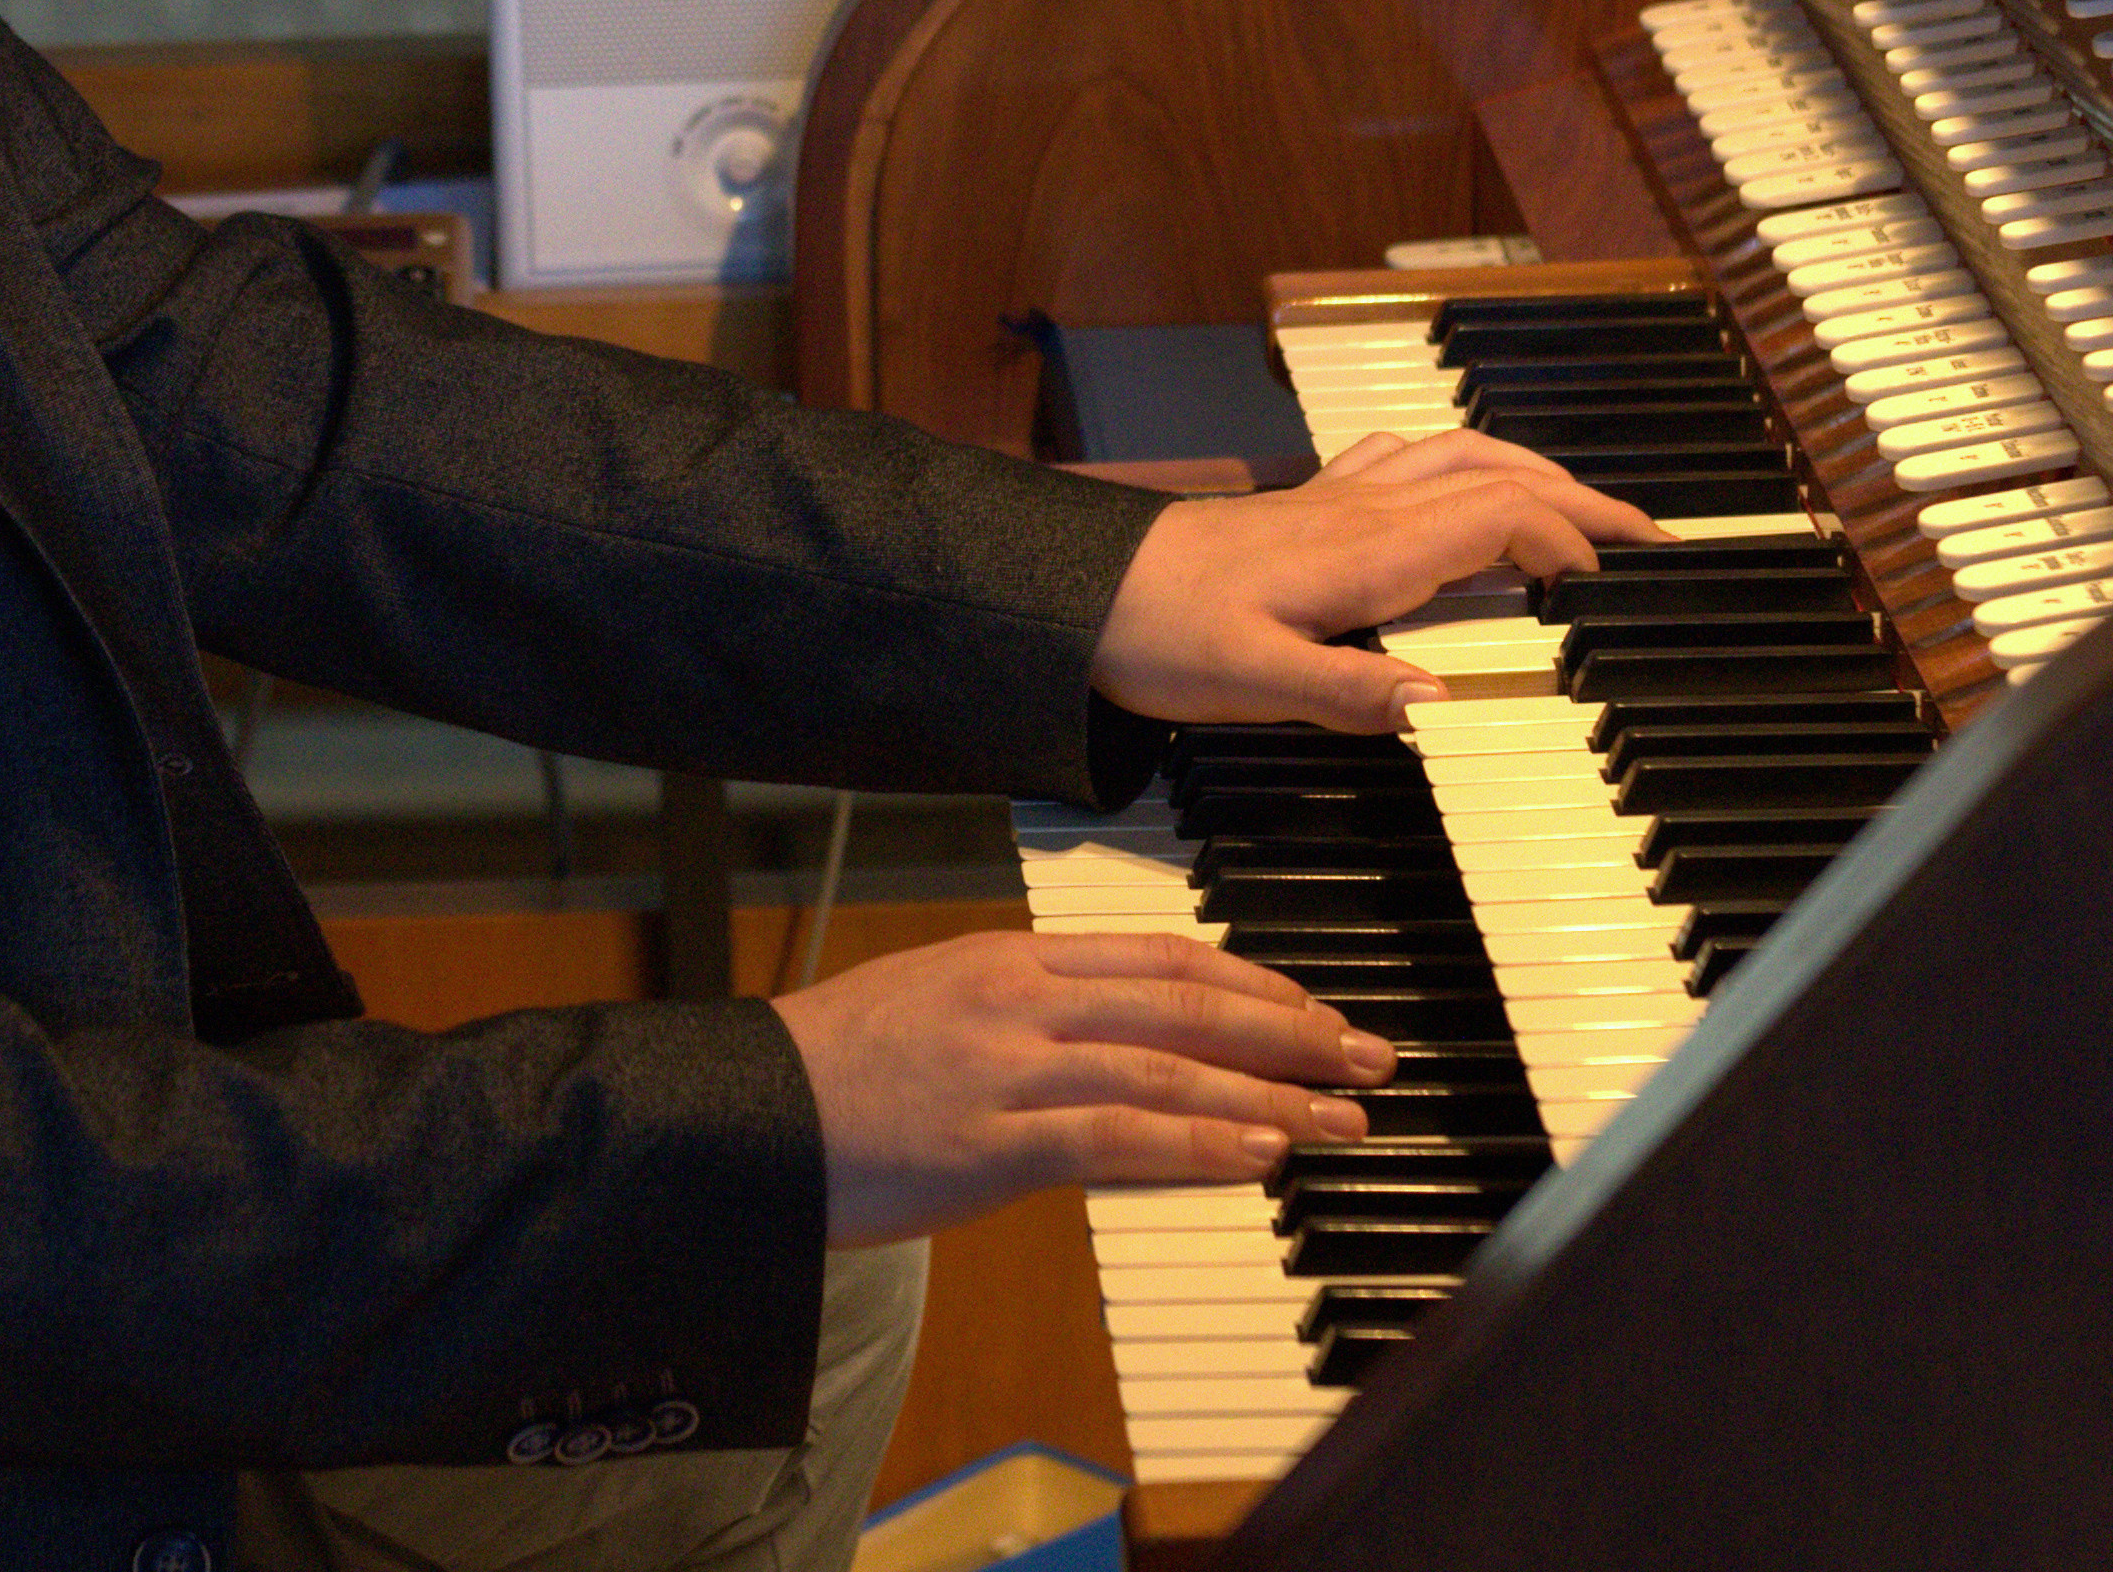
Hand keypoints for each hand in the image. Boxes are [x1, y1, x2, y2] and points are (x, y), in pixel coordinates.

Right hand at [771, 929, 1394, 1246]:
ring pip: (1165, 1072)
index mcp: (1007, 960)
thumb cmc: (832, 1067)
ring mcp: (1006, 1072)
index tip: (1311, 1007)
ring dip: (1266, 1095)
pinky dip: (1194, 1145)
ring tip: (1337, 1118)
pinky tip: (1255, 1154)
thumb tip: (1107, 1031)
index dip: (1249, 981)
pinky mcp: (990, 1146)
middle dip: (1288, 1032)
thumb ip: (1021, 1008)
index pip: (1157, 958)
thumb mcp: (931, 1000)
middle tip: (1365, 1057)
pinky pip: (1114, 1141)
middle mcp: (1018, 1002)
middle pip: (1182, 1007)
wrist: (746, 1114)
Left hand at [1088, 429, 1658, 730]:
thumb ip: (1346, 691)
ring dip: (1530, 470)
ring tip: (1584, 506)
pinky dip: (1462, 463)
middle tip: (1648, 535)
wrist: (1078, 592)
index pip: (1498, 515)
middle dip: (1581, 496)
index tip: (1617, 581)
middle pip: (1495, 473)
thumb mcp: (1248, 681)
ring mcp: (1334, 500)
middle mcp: (1360, 510)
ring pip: (1456, 454)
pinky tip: (1467, 485)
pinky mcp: (1307, 506)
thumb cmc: (1158, 637)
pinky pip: (1405, 459)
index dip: (1570, 536)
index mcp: (1364, 551)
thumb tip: (1437, 699)